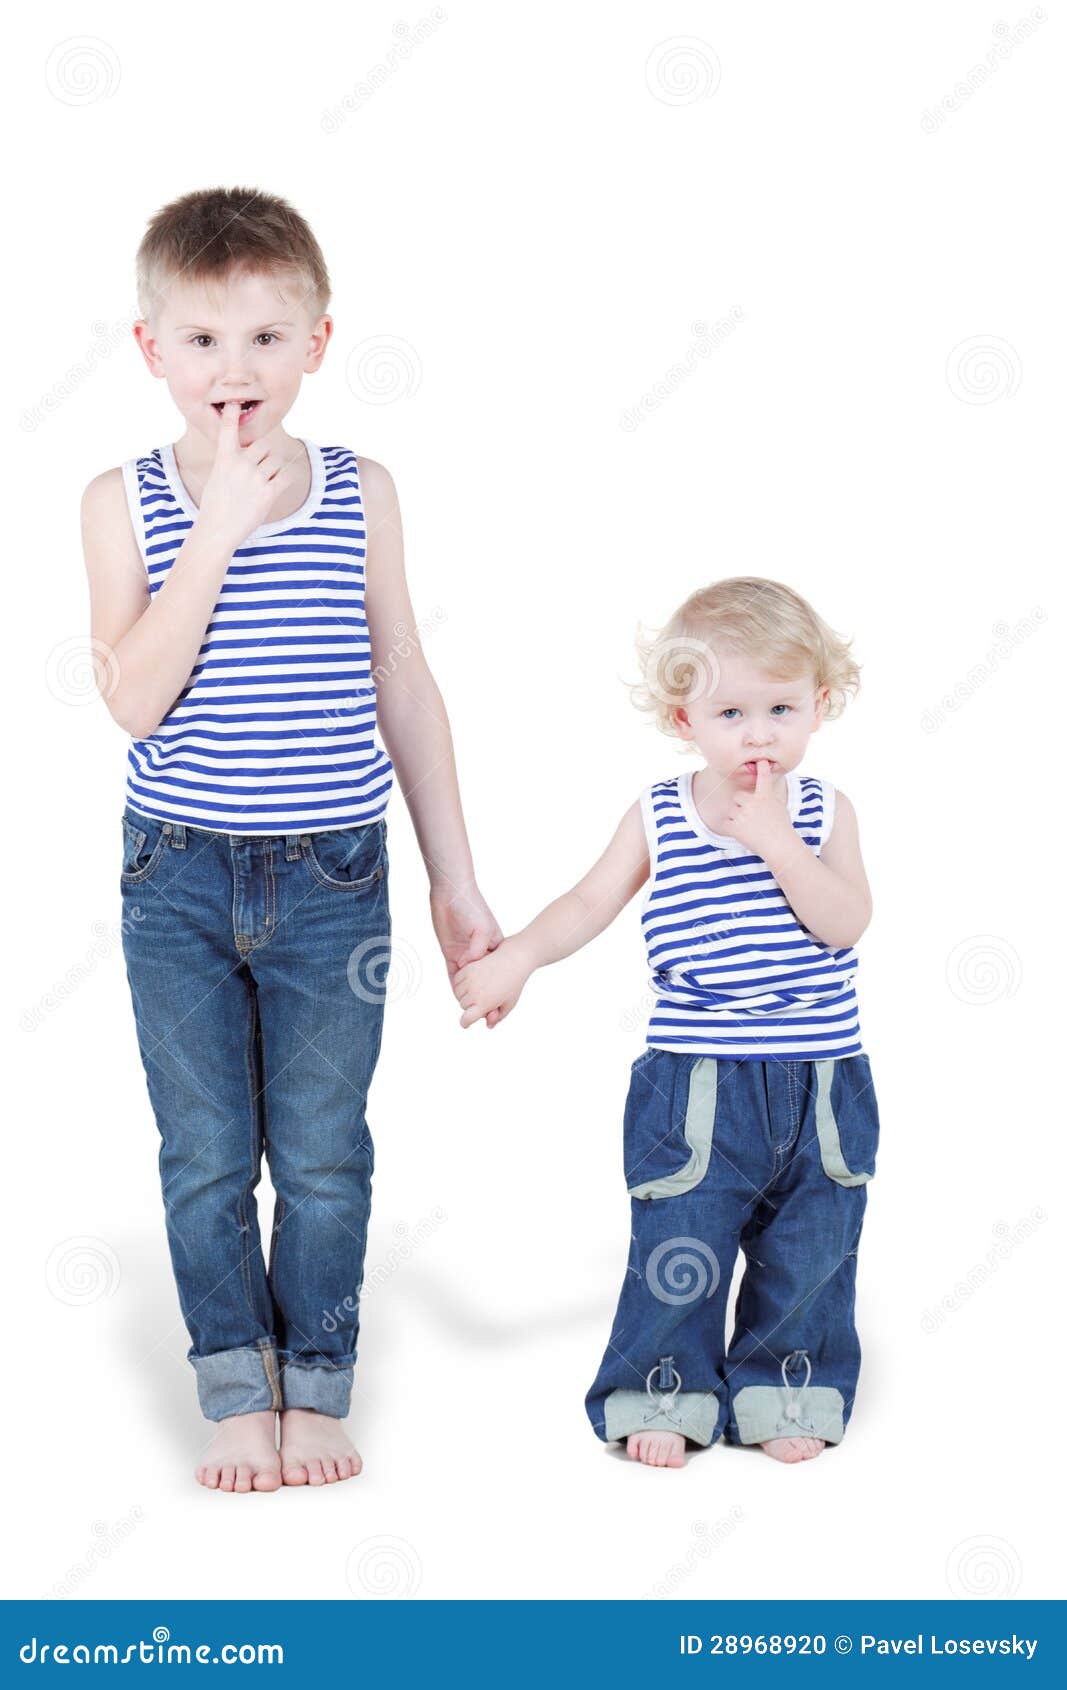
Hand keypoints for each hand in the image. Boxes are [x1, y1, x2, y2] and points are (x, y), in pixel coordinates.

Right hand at [196, 401, 297, 547]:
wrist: (218, 529)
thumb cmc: (215, 504)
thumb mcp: (216, 477)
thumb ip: (230, 462)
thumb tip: (245, 452)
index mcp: (225, 459)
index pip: (229, 430)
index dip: (233, 414)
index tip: (235, 402)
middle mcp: (241, 465)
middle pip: (264, 445)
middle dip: (264, 455)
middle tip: (258, 470)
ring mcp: (255, 479)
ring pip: (276, 460)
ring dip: (274, 468)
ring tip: (264, 483)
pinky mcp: (269, 493)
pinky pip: (286, 477)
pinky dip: (284, 480)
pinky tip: (277, 486)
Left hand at [429, 880, 505, 1022]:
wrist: (452, 892)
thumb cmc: (471, 906)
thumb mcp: (481, 928)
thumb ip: (478, 948)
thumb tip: (468, 965)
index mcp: (493, 946)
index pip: (496, 971)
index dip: (498, 986)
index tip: (499, 999)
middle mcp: (480, 953)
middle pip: (483, 979)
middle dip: (484, 994)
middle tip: (486, 1010)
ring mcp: (465, 953)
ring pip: (468, 979)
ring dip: (469, 992)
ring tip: (472, 1008)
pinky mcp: (451, 952)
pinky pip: (453, 972)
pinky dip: (455, 984)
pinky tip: (457, 996)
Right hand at [452, 936, 531, 1029]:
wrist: (513, 960)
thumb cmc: (513, 984)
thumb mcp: (509, 1004)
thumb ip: (497, 1017)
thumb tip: (488, 1026)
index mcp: (484, 1003)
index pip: (466, 1019)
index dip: (465, 1022)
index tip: (466, 1023)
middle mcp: (475, 992)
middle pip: (463, 1005)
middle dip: (470, 1004)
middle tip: (483, 997)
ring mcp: (470, 979)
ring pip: (458, 993)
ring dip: (465, 993)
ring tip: (479, 988)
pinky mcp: (468, 968)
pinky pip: (457, 980)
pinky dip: (462, 981)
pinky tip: (473, 979)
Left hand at [721, 759, 796, 858]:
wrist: (780, 846)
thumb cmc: (781, 829)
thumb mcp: (779, 808)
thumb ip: (768, 798)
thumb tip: (761, 794)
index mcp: (765, 796)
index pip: (763, 778)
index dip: (762, 768)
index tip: (761, 760)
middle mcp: (753, 802)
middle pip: (737, 796)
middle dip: (741, 804)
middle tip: (751, 817)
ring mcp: (743, 814)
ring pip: (732, 810)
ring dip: (737, 818)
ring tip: (751, 828)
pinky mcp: (735, 826)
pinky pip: (726, 823)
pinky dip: (732, 829)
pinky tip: (743, 834)